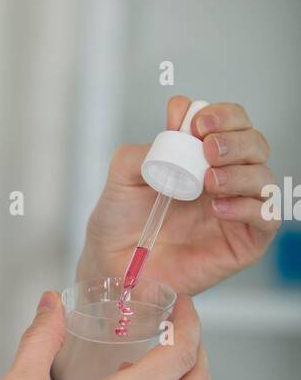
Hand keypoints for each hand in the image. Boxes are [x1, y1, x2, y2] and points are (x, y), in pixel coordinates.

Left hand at [76, 97, 279, 295]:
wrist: (112, 264)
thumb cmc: (120, 223)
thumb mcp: (122, 177)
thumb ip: (145, 148)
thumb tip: (176, 121)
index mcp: (201, 157)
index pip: (232, 123)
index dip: (223, 115)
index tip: (197, 123)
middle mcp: (225, 179)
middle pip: (255, 145)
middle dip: (235, 141)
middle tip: (206, 149)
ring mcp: (238, 210)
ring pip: (265, 179)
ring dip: (240, 173)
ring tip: (208, 181)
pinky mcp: (245, 242)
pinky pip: (266, 218)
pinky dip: (248, 207)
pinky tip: (218, 208)